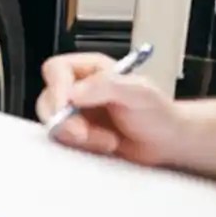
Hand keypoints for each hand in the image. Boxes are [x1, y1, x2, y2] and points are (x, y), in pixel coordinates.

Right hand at [36, 52, 184, 165]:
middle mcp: (78, 88)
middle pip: (48, 100)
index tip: (66, 107)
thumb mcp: (140, 92)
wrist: (167, 142)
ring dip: (77, 137)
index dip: (57, 87)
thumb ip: (108, 86)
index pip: (57, 70)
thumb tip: (73, 93)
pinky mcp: (75, 133)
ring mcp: (74, 113)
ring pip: (53, 123)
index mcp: (91, 69)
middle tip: (85, 133)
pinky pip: (61, 140)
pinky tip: (103, 145)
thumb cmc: (159, 113)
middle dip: (66, 121)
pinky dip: (80, 147)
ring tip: (107, 140)